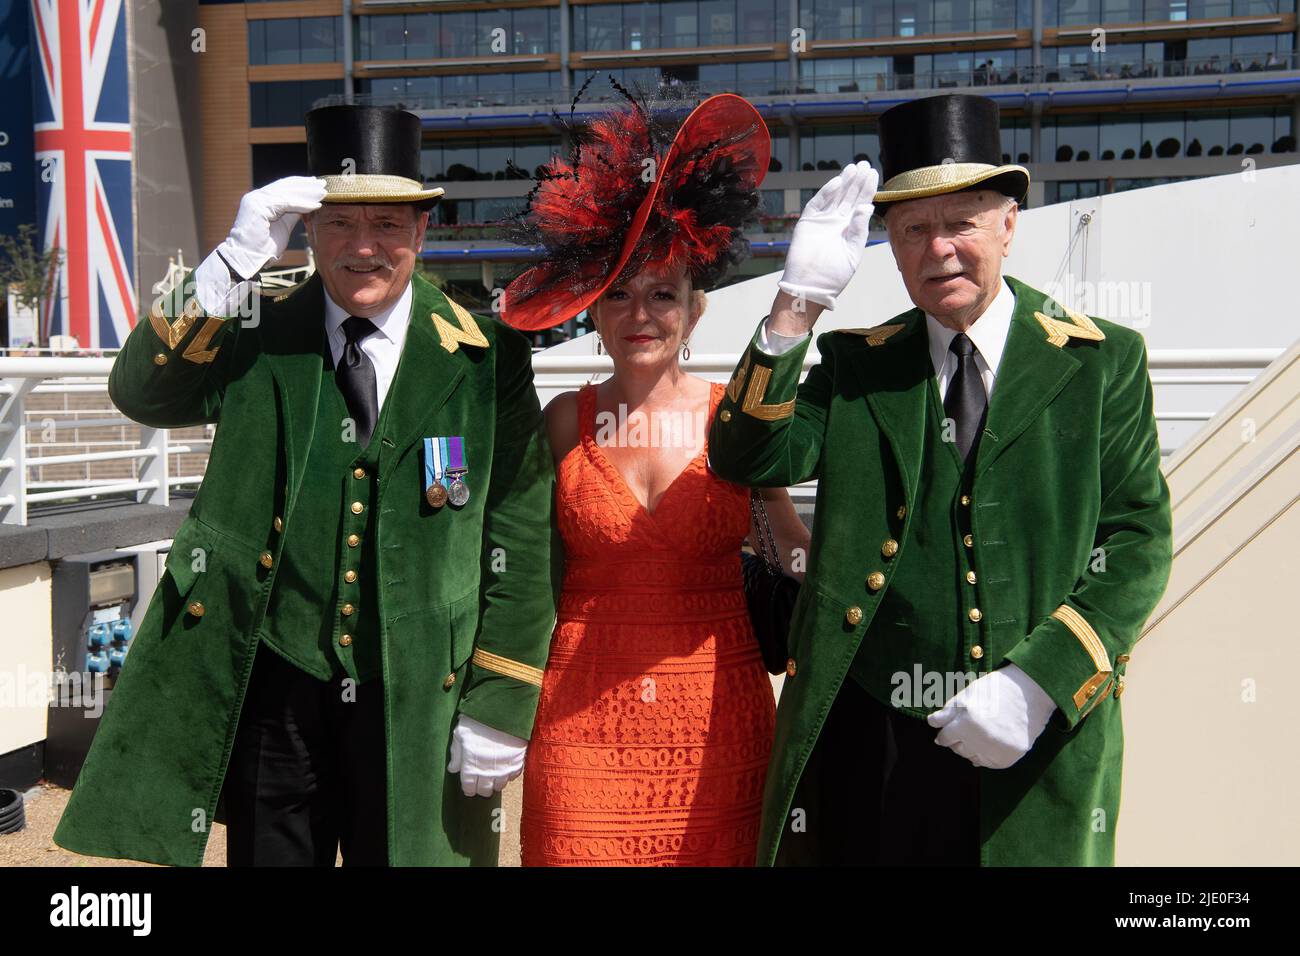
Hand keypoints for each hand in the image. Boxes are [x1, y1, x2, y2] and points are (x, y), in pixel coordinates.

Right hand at [216, 176, 326, 279]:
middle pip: (285, 186)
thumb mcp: (283, 225)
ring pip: (287, 193)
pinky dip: (302, 205)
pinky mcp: (259, 207)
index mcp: (261, 200)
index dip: (300, 184)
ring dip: (307, 193)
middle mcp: (257, 197)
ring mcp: (256, 200)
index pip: (282, 187)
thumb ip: (292, 213)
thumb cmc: (263, 247)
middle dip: (306, 185)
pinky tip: (316, 206)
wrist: (247, 258)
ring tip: (323, 193)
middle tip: (323, 183)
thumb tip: (307, 204)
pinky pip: (286, 203)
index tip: (316, 183)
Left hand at [447, 714, 526, 797]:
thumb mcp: (460, 735)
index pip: (469, 787)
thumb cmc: (477, 720)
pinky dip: (508, 775)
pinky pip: (513, 776)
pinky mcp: (518, 761)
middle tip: (481, 783)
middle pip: (485, 790)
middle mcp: (488, 771)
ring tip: (493, 776)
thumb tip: (453, 769)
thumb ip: (456, 754)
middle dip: (482, 788)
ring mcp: (504, 768)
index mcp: (471, 766)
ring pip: (500, 786)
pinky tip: (505, 768)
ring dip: (495, 783)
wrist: (503, 710)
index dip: (469, 789)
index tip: (469, 788)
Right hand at [777, 160, 877, 313]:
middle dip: (857, 181)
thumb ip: (859, 230)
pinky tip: (838, 182)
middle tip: (865, 164)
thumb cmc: (833, 276)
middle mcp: (837, 223)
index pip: (860, 205)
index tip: (874, 174)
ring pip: (834, 197)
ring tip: (853, 168)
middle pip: (848, 197)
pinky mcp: (807, 223)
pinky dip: (826, 193)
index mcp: (850, 230)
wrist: (809, 287)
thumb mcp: (853, 254)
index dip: (866, 190)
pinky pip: (817, 204)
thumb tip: (867, 207)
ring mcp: (822, 221)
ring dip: (843, 182)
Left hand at [926, 664, 1055, 768]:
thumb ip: (947, 712)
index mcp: (967, 722)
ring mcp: (997, 750)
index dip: (945, 734)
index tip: (948, 731)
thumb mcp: (967, 695)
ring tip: (979, 735)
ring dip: (971, 749)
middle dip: (958, 740)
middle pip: (958, 749)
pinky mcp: (1011, 757)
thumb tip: (932, 725)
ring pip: (973, 758)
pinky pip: (990, 764)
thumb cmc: (995, 689)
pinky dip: (986, 756)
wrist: (1030, 691)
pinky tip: (989, 744)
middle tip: (967, 729)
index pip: (945, 738)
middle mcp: (981, 739)